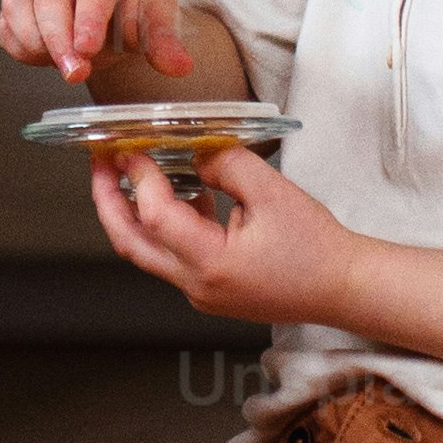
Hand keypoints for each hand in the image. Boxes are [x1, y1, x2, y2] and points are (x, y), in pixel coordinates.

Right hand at [0, 0, 197, 87]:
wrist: (118, 3)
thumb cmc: (136, 1)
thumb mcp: (159, 16)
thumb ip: (164, 41)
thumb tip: (178, 65)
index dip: (88, 17)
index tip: (87, 48)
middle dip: (59, 39)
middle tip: (75, 72)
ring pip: (19, 5)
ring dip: (36, 42)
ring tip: (63, 66)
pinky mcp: (20, 0)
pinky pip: (7, 23)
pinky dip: (20, 46)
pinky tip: (45, 60)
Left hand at [91, 143, 363, 328]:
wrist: (343, 287)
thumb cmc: (316, 247)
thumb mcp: (272, 191)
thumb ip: (226, 164)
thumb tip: (193, 151)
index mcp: (211, 264)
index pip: (155, 217)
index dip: (139, 179)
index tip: (131, 149)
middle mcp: (197, 285)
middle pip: (131, 244)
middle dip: (107, 201)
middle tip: (100, 164)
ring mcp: (201, 292)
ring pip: (148, 251)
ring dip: (134, 212)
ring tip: (129, 172)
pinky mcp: (210, 290)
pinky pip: (174, 256)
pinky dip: (166, 224)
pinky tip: (182, 193)